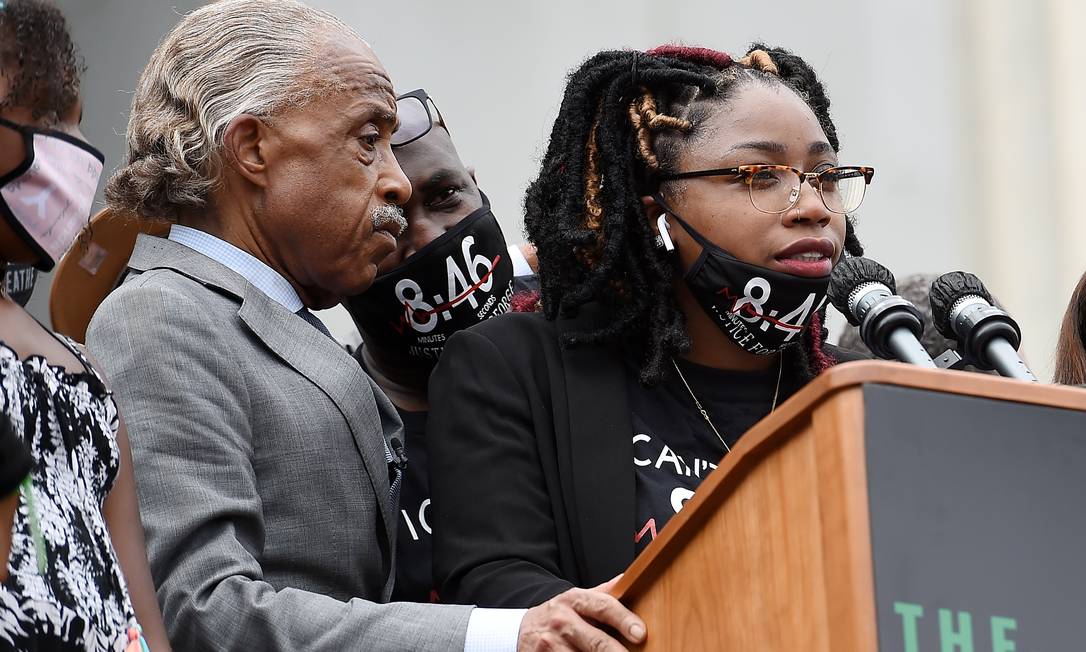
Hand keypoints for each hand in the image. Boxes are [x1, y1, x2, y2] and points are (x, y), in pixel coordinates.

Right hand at [517, 576, 645, 650]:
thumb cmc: (559, 615)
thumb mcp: (578, 599)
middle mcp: (562, 621)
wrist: (524, 628)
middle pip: (597, 642)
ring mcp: (551, 644)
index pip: (602, 607)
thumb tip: (630, 579)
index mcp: (574, 600)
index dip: (623, 620)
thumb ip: (604, 593)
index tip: (640, 633)